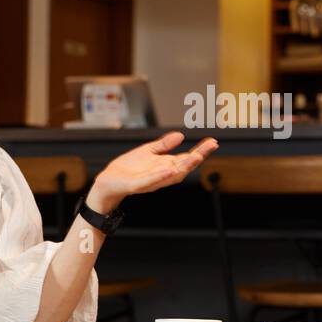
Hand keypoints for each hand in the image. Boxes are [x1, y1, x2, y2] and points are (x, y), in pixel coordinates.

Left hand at [87, 131, 218, 210]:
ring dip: (184, 167)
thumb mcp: (148, 151)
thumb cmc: (128, 169)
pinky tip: (169, 169)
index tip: (212, 142)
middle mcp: (161, 175)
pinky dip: (161, 176)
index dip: (200, 151)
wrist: (109, 182)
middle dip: (197, 157)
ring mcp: (151, 181)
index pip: (186, 158)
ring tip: (196, 157)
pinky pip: (151, 181)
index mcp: (165, 165)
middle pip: (184, 167)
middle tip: (209, 148)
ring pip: (171, 176)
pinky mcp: (137, 185)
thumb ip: (164, 145)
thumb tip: (180, 135)